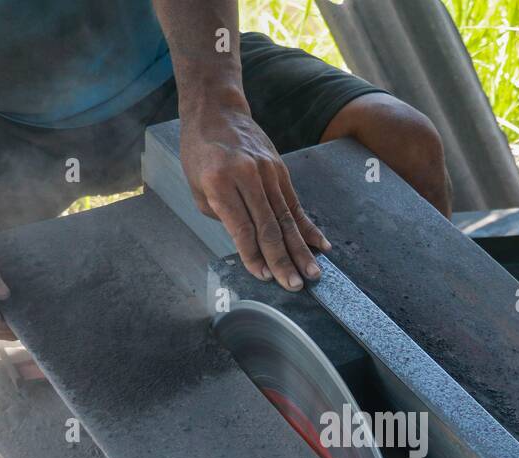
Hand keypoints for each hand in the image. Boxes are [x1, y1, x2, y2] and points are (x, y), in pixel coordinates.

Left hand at [181, 97, 329, 291]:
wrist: (218, 111)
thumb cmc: (201, 152)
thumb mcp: (197, 186)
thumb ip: (222, 216)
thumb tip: (248, 244)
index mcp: (220, 182)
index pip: (242, 227)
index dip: (254, 255)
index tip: (264, 277)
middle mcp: (247, 177)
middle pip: (269, 226)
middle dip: (283, 261)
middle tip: (295, 285)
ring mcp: (268, 172)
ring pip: (287, 218)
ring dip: (301, 250)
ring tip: (312, 273)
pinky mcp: (281, 171)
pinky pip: (296, 204)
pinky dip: (308, 227)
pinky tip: (321, 245)